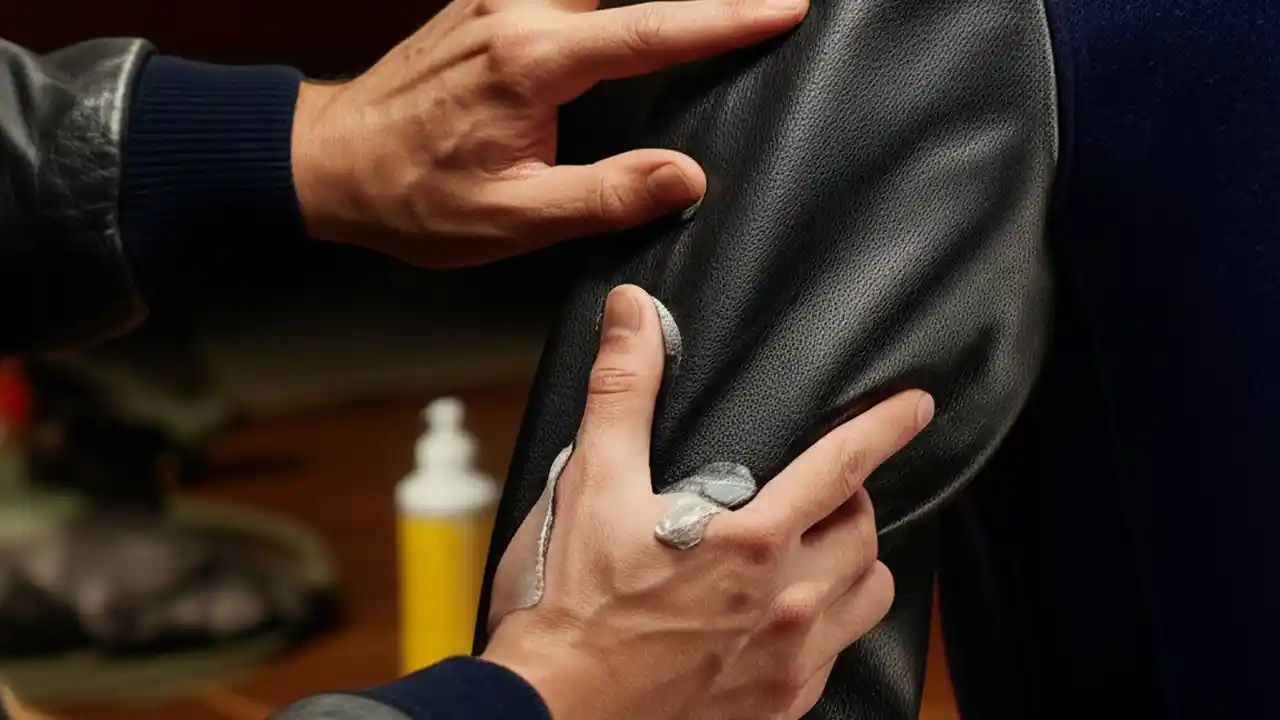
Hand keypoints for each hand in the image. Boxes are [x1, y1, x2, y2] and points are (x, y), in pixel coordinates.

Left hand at [291, 0, 807, 267]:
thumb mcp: (514, 218)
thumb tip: (686, 178)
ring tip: (708, 17)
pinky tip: (632, 18)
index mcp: (533, 63)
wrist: (330, 162)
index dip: (727, 17)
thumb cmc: (414, 197)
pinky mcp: (485, 1)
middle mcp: (518, 10)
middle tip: (760, 4)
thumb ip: (607, 196)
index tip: (785, 7)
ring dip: (651, 1)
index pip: (654, 30)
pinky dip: (609, 2)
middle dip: (698, 0)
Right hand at [482, 285, 934, 719]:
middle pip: (865, 533)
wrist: (547, 716)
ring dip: (855, 565)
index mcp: (751, 542)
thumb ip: (623, 392)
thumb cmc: (569, 609)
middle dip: (853, 501)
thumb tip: (634, 313)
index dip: (885, 428)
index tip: (915, 408)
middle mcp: (786, 605)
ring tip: (820, 553)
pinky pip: (839, 658)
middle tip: (824, 492)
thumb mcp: (591, 485)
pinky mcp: (777, 709)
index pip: (844, 466)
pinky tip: (789, 620)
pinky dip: (829, 627)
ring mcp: (788, 664)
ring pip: (869, 598)